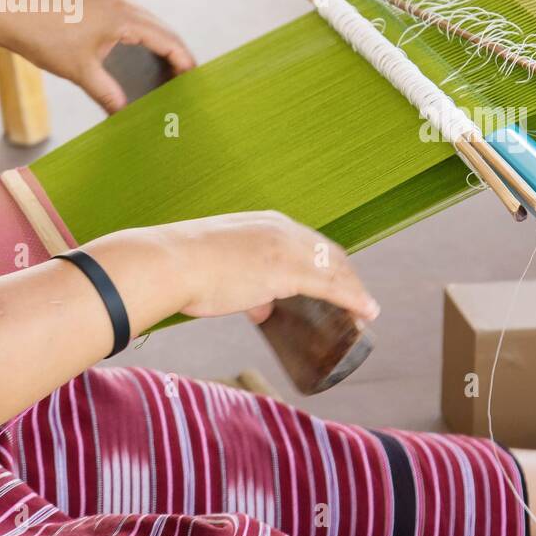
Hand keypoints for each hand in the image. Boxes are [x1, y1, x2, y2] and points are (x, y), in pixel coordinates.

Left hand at [0, 0, 194, 111]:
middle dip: (177, 55)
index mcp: (125, 16)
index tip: (196, 81)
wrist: (7, 9)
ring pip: (149, 22)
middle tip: (187, 81)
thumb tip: (125, 119)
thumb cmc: (43, 37)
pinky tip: (139, 54)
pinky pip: (133, 18)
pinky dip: (144, 36)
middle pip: (164, 30)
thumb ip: (108, 95)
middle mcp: (123, 1)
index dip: (185, 61)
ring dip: (161, 44)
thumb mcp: (80, 72)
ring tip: (168, 70)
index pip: (169, 40)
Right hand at [155, 211, 379, 324]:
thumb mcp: (222, 270)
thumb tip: (262, 309)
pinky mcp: (288, 272)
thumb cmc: (184, 268)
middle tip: (356, 299)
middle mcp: (282, 230)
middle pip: (329, 253)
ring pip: (335, 270)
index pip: (310, 242)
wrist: (168, 263)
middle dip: (346, 276)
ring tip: (365, 310)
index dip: (328, 262)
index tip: (337, 280)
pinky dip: (354, 300)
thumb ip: (248, 289)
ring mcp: (287, 249)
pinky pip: (332, 287)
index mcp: (266, 223)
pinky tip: (367, 312)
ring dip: (354, 290)